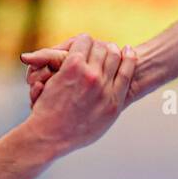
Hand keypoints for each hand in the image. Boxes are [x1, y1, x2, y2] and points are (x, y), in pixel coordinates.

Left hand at [21, 34, 135, 158]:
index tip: (127, 50)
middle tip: (103, 47)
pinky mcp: (73, 67)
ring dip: (94, 45)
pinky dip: (80, 41)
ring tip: (88, 46)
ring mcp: (90, 76)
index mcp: (113, 101)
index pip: (128, 71)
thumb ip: (109, 109)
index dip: (128, 57)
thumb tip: (115, 101)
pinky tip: (76, 44)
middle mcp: (104, 87)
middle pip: (114, 55)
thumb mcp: (99, 126)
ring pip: (100, 47)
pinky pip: (82, 44)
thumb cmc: (70, 135)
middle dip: (109, 49)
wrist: (49, 137)